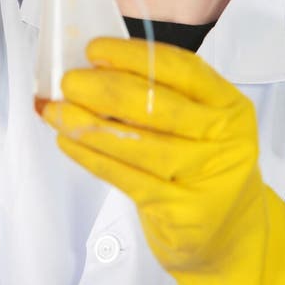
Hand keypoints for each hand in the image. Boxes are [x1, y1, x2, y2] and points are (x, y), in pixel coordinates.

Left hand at [41, 37, 284, 284]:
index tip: (94, 50)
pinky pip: (126, 177)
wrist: (229, 234)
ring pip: (136, 144)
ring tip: (54, 110)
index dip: (133, 56)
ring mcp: (204, 177)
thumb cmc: (203, 165)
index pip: (181, 69)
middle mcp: (224, 139)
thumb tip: (93, 69)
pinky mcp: (181, 211)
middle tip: (68, 81)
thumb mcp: (200, 123)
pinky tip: (68, 141)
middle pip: (156, 105)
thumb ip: (161, 95)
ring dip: (87, 124)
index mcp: (230, 105)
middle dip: (103, 89)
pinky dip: (91, 156)